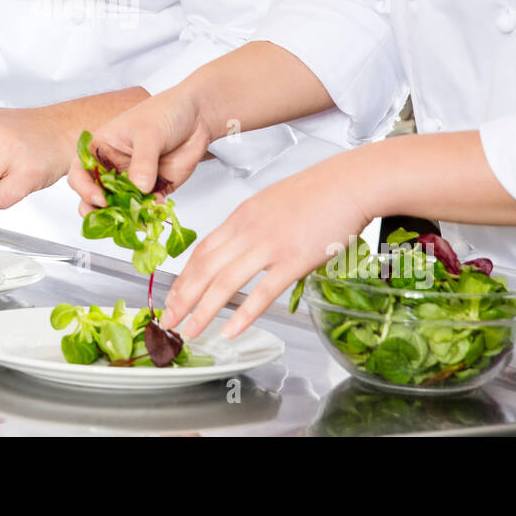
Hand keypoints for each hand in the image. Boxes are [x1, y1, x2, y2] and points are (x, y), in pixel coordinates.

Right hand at [66, 85, 212, 212]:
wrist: (197, 116)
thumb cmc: (164, 112)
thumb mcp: (149, 132)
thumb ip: (143, 160)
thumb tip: (139, 187)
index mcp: (101, 149)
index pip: (81, 173)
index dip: (84, 188)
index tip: (100, 198)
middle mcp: (113, 168)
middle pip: (95, 196)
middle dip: (99, 212)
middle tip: (111, 220)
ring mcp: (132, 181)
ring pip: (119, 207)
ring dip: (125, 217)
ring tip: (136, 221)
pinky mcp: (154, 191)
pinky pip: (145, 209)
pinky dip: (148, 215)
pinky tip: (156, 212)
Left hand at [160, 148, 374, 340]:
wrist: (348, 184)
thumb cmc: (317, 192)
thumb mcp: (270, 202)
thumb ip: (251, 225)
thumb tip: (238, 246)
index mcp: (241, 217)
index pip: (201, 251)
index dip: (182, 277)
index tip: (171, 296)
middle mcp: (248, 231)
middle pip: (204, 268)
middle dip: (181, 298)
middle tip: (168, 320)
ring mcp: (269, 246)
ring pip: (225, 283)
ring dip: (202, 311)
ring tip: (190, 331)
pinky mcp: (293, 260)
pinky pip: (262, 292)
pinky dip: (242, 315)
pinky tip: (229, 331)